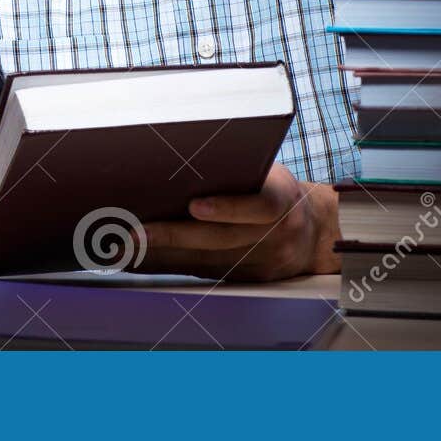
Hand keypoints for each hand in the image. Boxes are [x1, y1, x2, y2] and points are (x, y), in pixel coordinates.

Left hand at [138, 166, 340, 281]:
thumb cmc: (279, 191)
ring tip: (124, 249)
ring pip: (207, 261)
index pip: (258, 206)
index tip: (193, 206)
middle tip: (134, 233)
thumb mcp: (270, 174)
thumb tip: (182, 161)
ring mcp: (261, 263)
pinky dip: (171, 266)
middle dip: (174, 236)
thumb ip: (236, 173)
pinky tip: (141, 261)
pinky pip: (204, 273)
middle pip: (221, 239)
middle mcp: (275, 236)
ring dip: (163, 256)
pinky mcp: (247, 280)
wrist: (316, 234)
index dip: (227, 208)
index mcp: (282, 201)